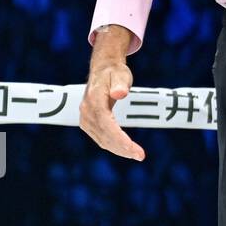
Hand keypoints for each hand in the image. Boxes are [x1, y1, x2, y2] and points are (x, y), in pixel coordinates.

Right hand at [80, 26, 145, 160]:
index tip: (135, 150)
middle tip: (141, 156)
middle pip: (104, 136)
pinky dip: (113, 145)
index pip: (107, 126)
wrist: (103, 69)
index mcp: (94, 101)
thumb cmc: (115, 72)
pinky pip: (100, 137)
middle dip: (122, 148)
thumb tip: (119, 94)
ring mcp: (85, 118)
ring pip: (102, 140)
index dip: (120, 140)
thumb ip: (120, 85)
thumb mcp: (121, 75)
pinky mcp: (88, 122)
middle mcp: (86, 112)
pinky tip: (125, 149)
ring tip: (137, 155)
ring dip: (118, 149)